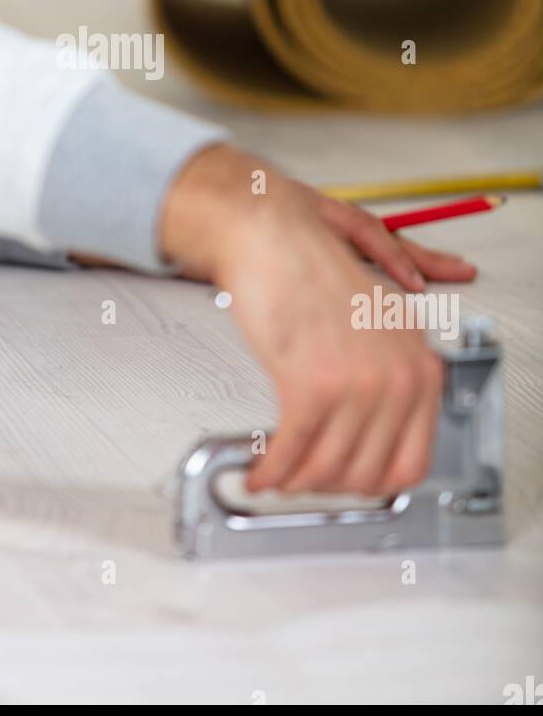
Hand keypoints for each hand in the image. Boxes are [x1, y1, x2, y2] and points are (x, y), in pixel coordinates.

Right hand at [159, 144, 473, 496]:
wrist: (262, 229)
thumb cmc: (305, 245)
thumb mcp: (379, 263)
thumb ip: (415, 266)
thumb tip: (454, 268)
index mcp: (417, 355)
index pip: (411, 457)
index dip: (370, 478)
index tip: (345, 475)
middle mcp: (398, 374)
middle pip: (369, 473)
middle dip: (329, 486)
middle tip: (304, 478)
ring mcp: (358, 384)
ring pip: (328, 470)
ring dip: (297, 482)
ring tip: (277, 475)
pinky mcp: (310, 386)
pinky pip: (293, 452)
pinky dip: (272, 470)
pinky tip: (260, 471)